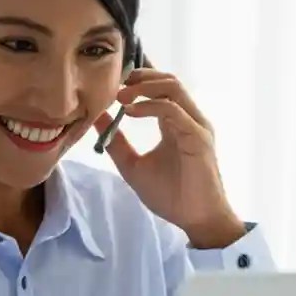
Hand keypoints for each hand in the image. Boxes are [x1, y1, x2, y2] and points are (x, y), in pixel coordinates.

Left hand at [92, 60, 246, 248]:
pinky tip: (129, 112)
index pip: (161, 88)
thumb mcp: (133, 166)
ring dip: (144, 86)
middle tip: (115, 81)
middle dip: (141, 75)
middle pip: (169, 80)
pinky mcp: (198, 137)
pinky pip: (173, 110)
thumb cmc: (171, 195)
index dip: (141, 76)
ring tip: (120, 95)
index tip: (115, 76)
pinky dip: (150, 106)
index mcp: (176, 122)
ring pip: (173, 88)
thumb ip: (117, 142)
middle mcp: (189, 118)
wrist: (196, 220)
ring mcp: (196, 125)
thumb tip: (98, 117)